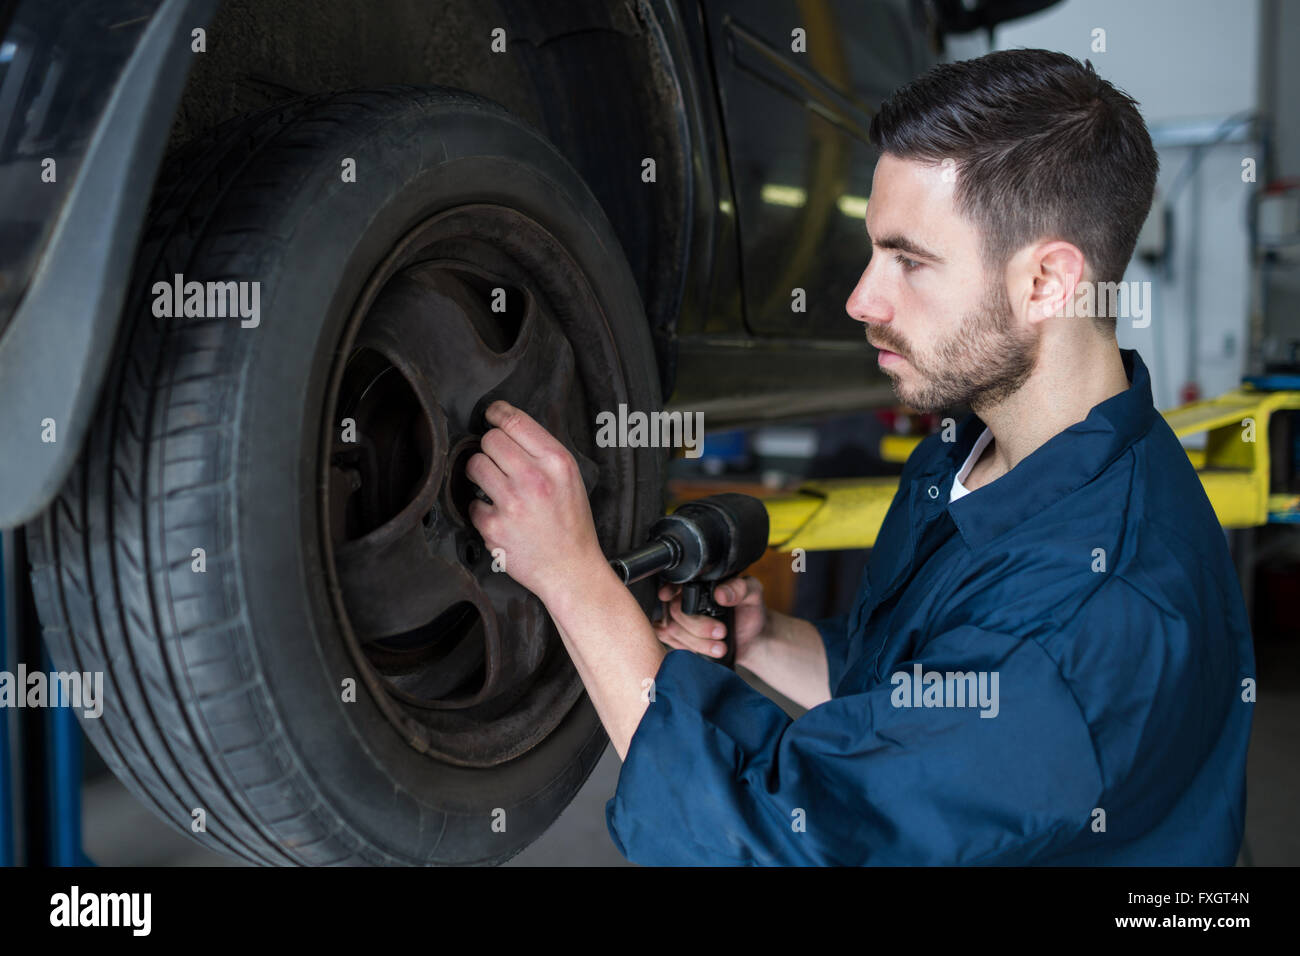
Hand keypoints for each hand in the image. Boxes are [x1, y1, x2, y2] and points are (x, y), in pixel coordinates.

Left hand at [466, 400, 604, 602]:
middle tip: (499, 463)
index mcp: (556, 462)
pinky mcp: (494, 527)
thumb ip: (542, 452)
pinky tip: (499, 516)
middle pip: (490, 439)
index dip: (497, 413)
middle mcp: (534, 479)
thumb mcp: (571, 477)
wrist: (571, 569)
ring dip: (480, 474)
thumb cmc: (571, 523)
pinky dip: (481, 509)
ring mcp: (512, 503)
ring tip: (495, 487)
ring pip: (475, 465)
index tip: (491, 414)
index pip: (515, 421)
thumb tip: (507, 427)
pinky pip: (472, 502)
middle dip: (490, 448)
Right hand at [652, 575, 767, 668]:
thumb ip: (740, 589)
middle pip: (674, 611)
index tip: (668, 596)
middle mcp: (685, 599)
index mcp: (699, 583)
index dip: (669, 589)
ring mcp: (680, 620)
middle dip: (698, 626)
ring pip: (672, 630)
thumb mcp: (752, 594)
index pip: (674, 582)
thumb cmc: (750, 612)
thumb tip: (720, 594)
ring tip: (721, 647)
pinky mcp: (680, 639)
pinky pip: (674, 644)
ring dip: (698, 642)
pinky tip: (710, 650)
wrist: (752, 639)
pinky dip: (692, 649)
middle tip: (721, 632)